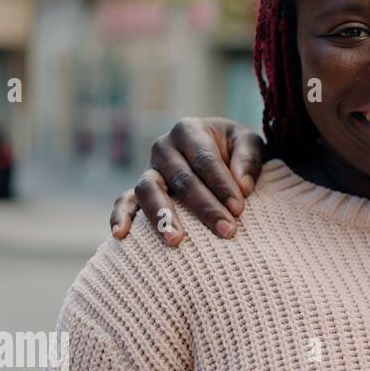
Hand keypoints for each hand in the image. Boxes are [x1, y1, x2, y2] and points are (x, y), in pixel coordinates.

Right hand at [109, 117, 264, 245]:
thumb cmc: (235, 149)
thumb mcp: (249, 143)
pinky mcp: (139, 189)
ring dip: (162, 216)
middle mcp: (164, 147)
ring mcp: (150, 169)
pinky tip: (121, 235)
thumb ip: (248, 160)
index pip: (205, 159)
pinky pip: (125, 201)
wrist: (219, 152)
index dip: (222, 185)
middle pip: (182, 179)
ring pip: (148, 190)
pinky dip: (120, 216)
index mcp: (189, 130)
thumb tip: (243, 187)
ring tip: (176, 240)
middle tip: (226, 231)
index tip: (239, 209)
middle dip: (205, 207)